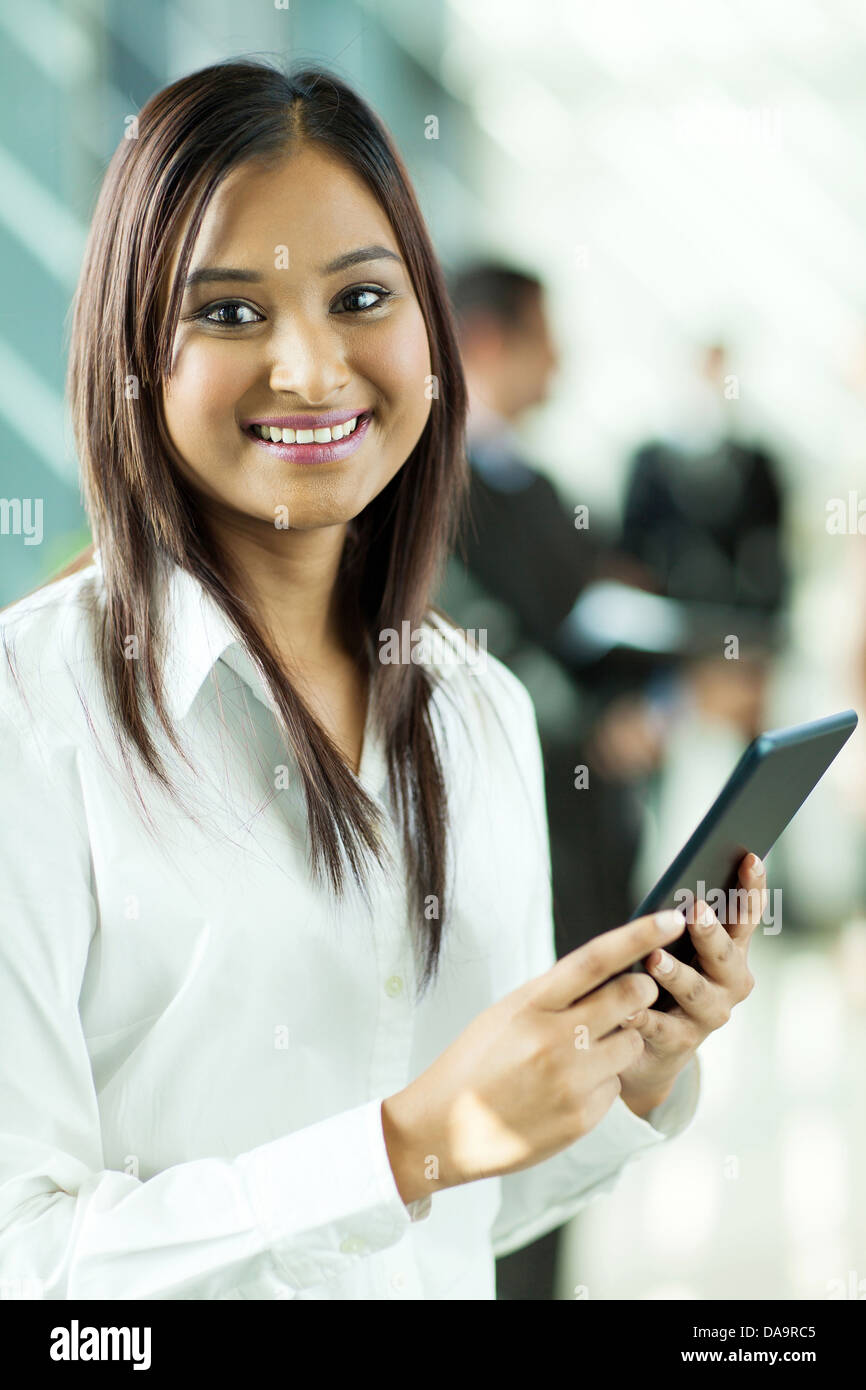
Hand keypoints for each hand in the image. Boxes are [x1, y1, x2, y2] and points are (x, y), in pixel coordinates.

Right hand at [381, 909, 686, 1205]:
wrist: (442, 1131)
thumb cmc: (474, 1062)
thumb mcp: (505, 1013)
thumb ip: (554, 994)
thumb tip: (607, 970)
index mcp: (531, 1004)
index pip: (596, 959)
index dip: (638, 935)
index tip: (670, 919)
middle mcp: (554, 1039)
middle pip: (630, 996)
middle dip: (641, 989)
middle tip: (634, 991)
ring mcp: (571, 1081)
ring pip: (632, 1042)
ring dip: (622, 1040)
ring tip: (584, 1052)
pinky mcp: (582, 1117)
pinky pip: (616, 1085)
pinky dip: (602, 1082)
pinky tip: (568, 1089)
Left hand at [617, 851, 763, 1117]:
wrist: (652, 1049)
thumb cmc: (666, 981)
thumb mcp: (681, 946)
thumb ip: (684, 921)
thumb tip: (678, 884)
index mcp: (733, 952)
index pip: (747, 915)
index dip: (752, 888)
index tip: (749, 858)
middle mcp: (729, 983)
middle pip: (724, 955)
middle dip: (711, 933)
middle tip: (696, 911)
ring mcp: (707, 1015)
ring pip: (695, 991)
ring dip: (676, 973)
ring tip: (654, 958)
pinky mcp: (678, 1043)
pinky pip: (660, 1027)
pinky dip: (643, 1015)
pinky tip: (627, 1007)